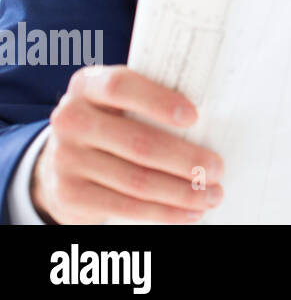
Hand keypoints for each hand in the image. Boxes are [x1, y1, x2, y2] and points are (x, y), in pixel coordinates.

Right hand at [31, 65, 224, 224]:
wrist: (63, 159)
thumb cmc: (113, 121)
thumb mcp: (122, 102)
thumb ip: (153, 102)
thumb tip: (215, 119)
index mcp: (88, 86)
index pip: (121, 87)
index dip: (158, 101)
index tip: (194, 117)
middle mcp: (71, 120)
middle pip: (138, 142)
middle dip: (186, 160)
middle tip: (217, 169)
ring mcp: (66, 159)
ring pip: (137, 180)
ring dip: (181, 192)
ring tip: (211, 195)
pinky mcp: (70, 194)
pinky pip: (126, 206)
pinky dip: (163, 212)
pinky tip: (188, 213)